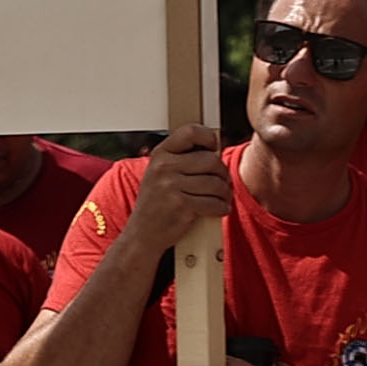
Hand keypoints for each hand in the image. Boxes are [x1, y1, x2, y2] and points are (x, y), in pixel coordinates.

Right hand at [113, 126, 233, 264]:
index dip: (208, 138)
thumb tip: (215, 148)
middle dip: (222, 174)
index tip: (212, 149)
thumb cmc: (157, 203)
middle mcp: (164, 167)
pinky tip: (217, 209)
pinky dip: (221, 208)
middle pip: (212, 160)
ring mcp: (171, 187)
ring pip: (217, 183)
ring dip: (224, 194)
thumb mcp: (160, 174)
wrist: (142, 234)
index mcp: (160, 155)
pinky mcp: (181, 206)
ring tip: (219, 198)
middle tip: (220, 183)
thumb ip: (182, 159)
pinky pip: (215, 203)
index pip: (191, 132)